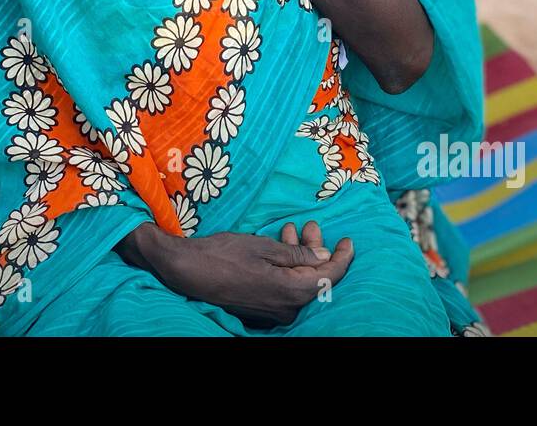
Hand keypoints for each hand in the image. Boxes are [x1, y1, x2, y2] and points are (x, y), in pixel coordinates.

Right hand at [124, 219, 354, 328]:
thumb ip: (298, 255)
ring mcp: (273, 310)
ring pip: (298, 282)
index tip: (349, 240)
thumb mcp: (264, 247)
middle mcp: (286, 307)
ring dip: (299, 257)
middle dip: (316, 251)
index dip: (343, 258)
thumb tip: (324, 258)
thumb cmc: (224, 254)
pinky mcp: (261, 308)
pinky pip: (284, 288)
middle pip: (314, 279)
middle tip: (310, 225)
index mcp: (291, 291)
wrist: (188, 271)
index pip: (330, 277)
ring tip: (293, 229)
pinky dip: (287, 268)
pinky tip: (280, 246)